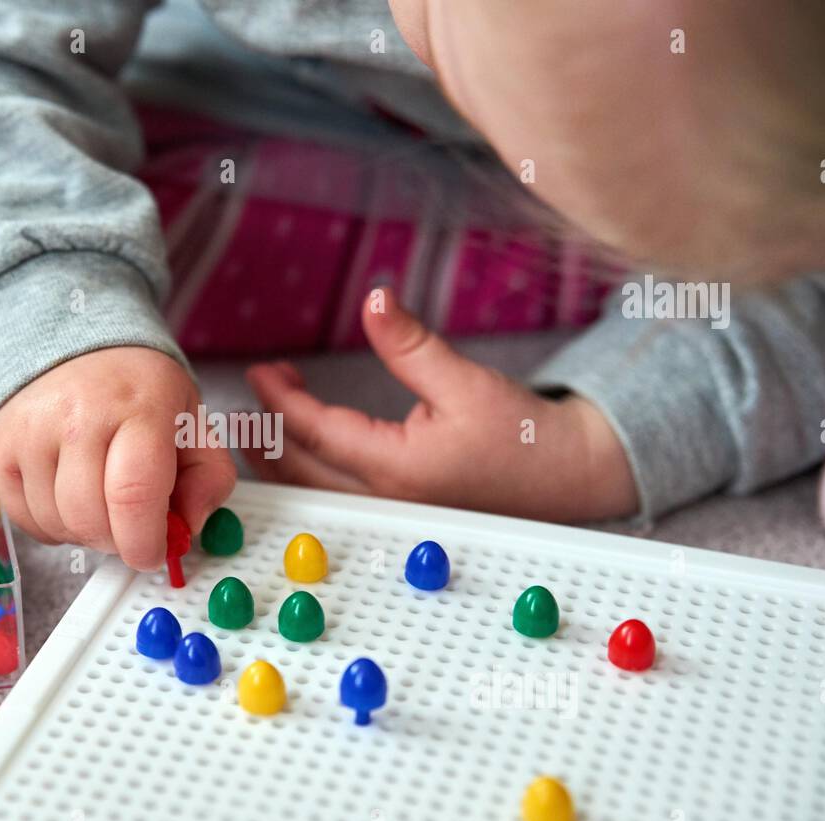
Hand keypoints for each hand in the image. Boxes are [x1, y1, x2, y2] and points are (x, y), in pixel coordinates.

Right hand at [0, 347, 235, 569]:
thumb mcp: (191, 421)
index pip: (135, 494)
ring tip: (100, 501)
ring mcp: (30, 432)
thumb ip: (209, 477)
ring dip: (85, 534)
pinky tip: (69, 496)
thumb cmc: (136, 390)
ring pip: (57, 524)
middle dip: (117, 542)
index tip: (154, 554)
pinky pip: (25, 521)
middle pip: (91, 519)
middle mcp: (77, 416)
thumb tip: (189, 526)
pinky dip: (53, 525)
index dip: (145, 542)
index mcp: (139, 406)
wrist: (69, 343)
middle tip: (130, 529)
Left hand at [244, 290, 637, 521]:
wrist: (568, 478)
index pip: (317, 433)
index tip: (259, 372)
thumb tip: (372, 299)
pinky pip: (336, 499)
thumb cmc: (525, 436)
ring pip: (314, 493)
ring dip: (282, 458)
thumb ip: (411, 344)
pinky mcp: (399, 516)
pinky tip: (305, 447)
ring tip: (268, 418)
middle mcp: (387, 500)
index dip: (281, 401)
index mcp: (399, 469)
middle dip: (267, 433)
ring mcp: (391, 515)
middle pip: (300, 473)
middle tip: (256, 392)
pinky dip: (309, 472)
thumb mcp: (466, 381)